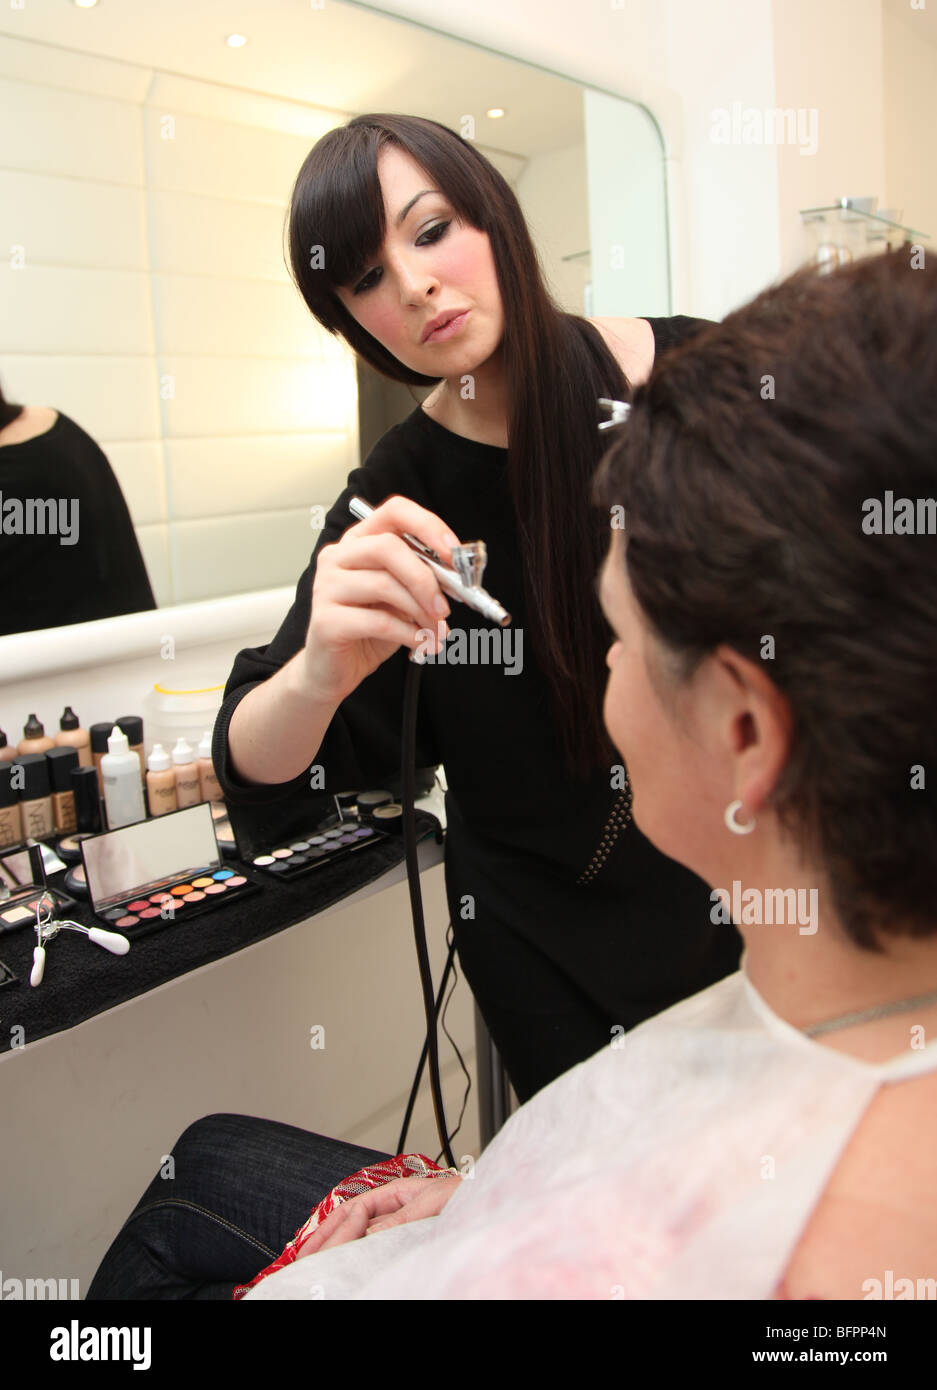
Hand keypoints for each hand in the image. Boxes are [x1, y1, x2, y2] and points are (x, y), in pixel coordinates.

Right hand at [294, 1174, 461, 1257]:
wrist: (496, 1201)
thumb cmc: (470, 1194)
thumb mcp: (433, 1203)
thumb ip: (402, 1217)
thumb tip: (371, 1233)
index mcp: (400, 1193)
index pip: (356, 1207)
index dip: (333, 1223)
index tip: (314, 1240)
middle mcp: (399, 1209)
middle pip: (356, 1224)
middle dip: (331, 1237)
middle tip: (307, 1256)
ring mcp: (405, 1225)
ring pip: (366, 1238)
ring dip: (345, 1248)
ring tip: (322, 1262)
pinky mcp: (413, 1240)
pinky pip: (382, 1247)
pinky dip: (365, 1255)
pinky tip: (355, 1265)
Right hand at [301, 496, 459, 705]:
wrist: (333, 669)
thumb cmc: (368, 629)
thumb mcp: (400, 597)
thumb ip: (420, 579)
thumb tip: (455, 576)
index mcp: (358, 541)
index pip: (395, 512)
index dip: (429, 526)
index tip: (454, 553)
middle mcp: (337, 557)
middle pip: (388, 547)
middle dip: (425, 578)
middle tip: (445, 607)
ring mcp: (327, 587)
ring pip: (385, 585)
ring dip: (421, 612)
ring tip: (436, 632)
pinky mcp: (327, 621)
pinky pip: (379, 621)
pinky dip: (409, 633)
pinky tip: (419, 642)